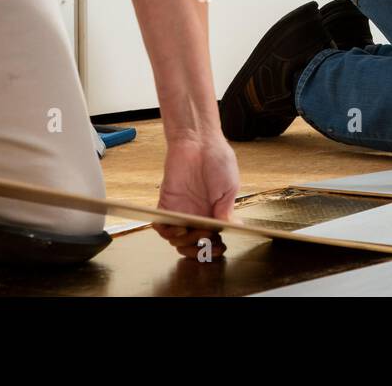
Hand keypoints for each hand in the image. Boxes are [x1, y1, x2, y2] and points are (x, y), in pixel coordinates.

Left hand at [152, 132, 239, 259]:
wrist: (199, 140)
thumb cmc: (217, 158)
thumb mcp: (230, 186)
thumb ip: (227, 209)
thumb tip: (228, 227)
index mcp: (214, 212)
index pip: (211, 239)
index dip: (214, 248)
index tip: (220, 248)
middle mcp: (196, 214)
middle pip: (193, 244)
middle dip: (199, 250)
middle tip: (206, 245)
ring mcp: (181, 211)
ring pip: (177, 239)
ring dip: (185, 243)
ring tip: (195, 234)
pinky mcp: (166, 204)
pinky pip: (161, 225)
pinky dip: (167, 232)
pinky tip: (179, 228)